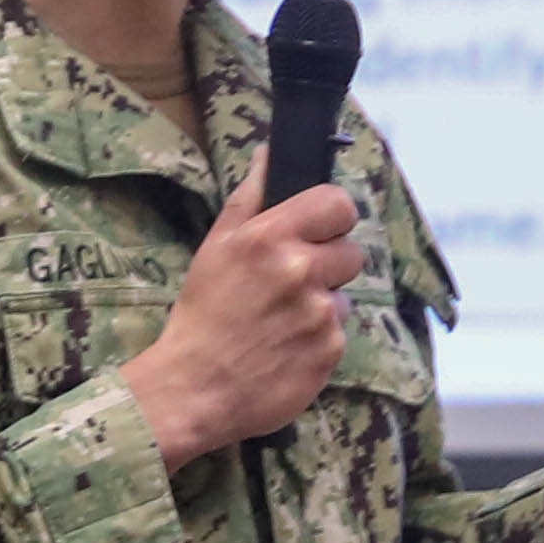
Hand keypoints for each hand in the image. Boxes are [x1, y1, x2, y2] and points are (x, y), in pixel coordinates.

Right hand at [120, 166, 364, 470]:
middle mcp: (301, 270)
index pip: (338, 203)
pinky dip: (318, 339)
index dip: (331, 217)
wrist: (192, 389)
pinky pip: (338, 332)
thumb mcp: (214, 248)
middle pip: (351, 251)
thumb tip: (269, 153)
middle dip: (327, 264)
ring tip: (283, 322)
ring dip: (321, 304)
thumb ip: (249, 197)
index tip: (317, 232)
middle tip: (292, 284)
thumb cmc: (199, 316)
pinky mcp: (331, 350)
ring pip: (343, 295)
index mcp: (270, 237)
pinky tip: (287, 348)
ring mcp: (319, 313)